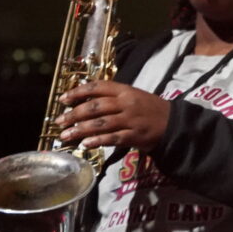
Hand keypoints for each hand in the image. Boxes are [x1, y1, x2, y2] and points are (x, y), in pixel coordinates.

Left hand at [56, 81, 170, 152]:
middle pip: (95, 106)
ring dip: (81, 129)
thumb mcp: (132, 96)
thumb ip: (111, 97)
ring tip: (66, 135)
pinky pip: (113, 138)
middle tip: (59, 121)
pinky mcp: (135, 136)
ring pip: (101, 123)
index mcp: (125, 90)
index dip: (78, 92)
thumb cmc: (149, 108)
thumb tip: (84, 101)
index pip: (97, 87)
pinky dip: (98, 141)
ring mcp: (131, 120)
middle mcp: (126, 103)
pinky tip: (85, 144)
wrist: (173, 123)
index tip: (63, 99)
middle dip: (74, 114)